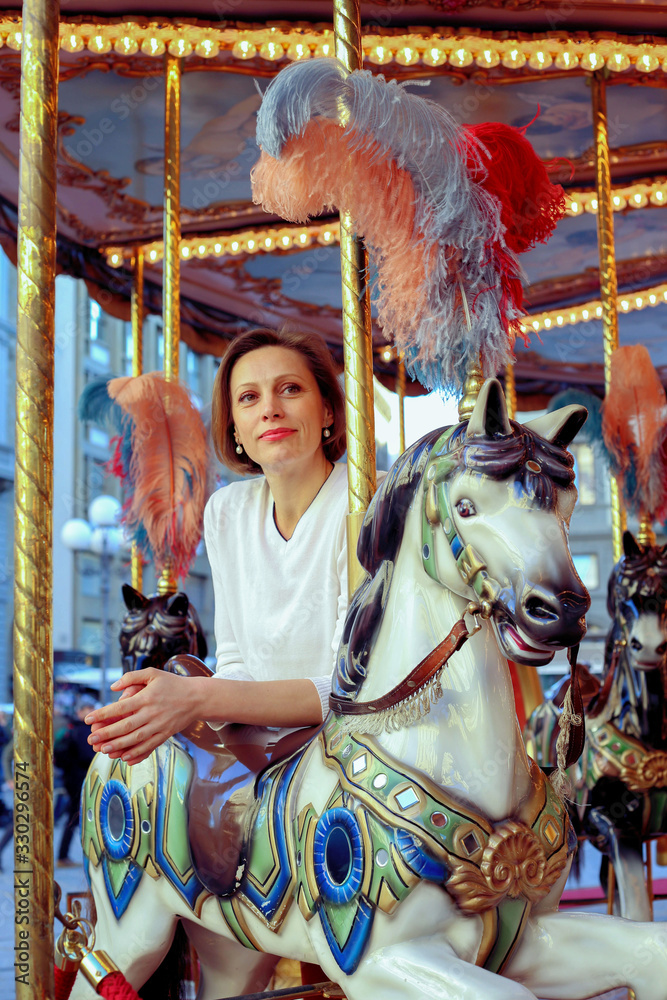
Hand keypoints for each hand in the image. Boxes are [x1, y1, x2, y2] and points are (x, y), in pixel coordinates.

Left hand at [85, 669, 201, 764]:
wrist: (197, 697)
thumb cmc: (172, 684)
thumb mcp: (153, 674)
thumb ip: (131, 677)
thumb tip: (113, 688)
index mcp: (147, 697)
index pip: (121, 707)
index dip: (103, 714)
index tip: (88, 719)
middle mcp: (152, 713)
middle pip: (126, 726)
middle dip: (107, 734)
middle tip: (91, 739)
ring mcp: (159, 725)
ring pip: (136, 739)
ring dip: (119, 746)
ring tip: (103, 750)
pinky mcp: (166, 734)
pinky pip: (150, 746)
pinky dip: (137, 753)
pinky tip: (125, 758)